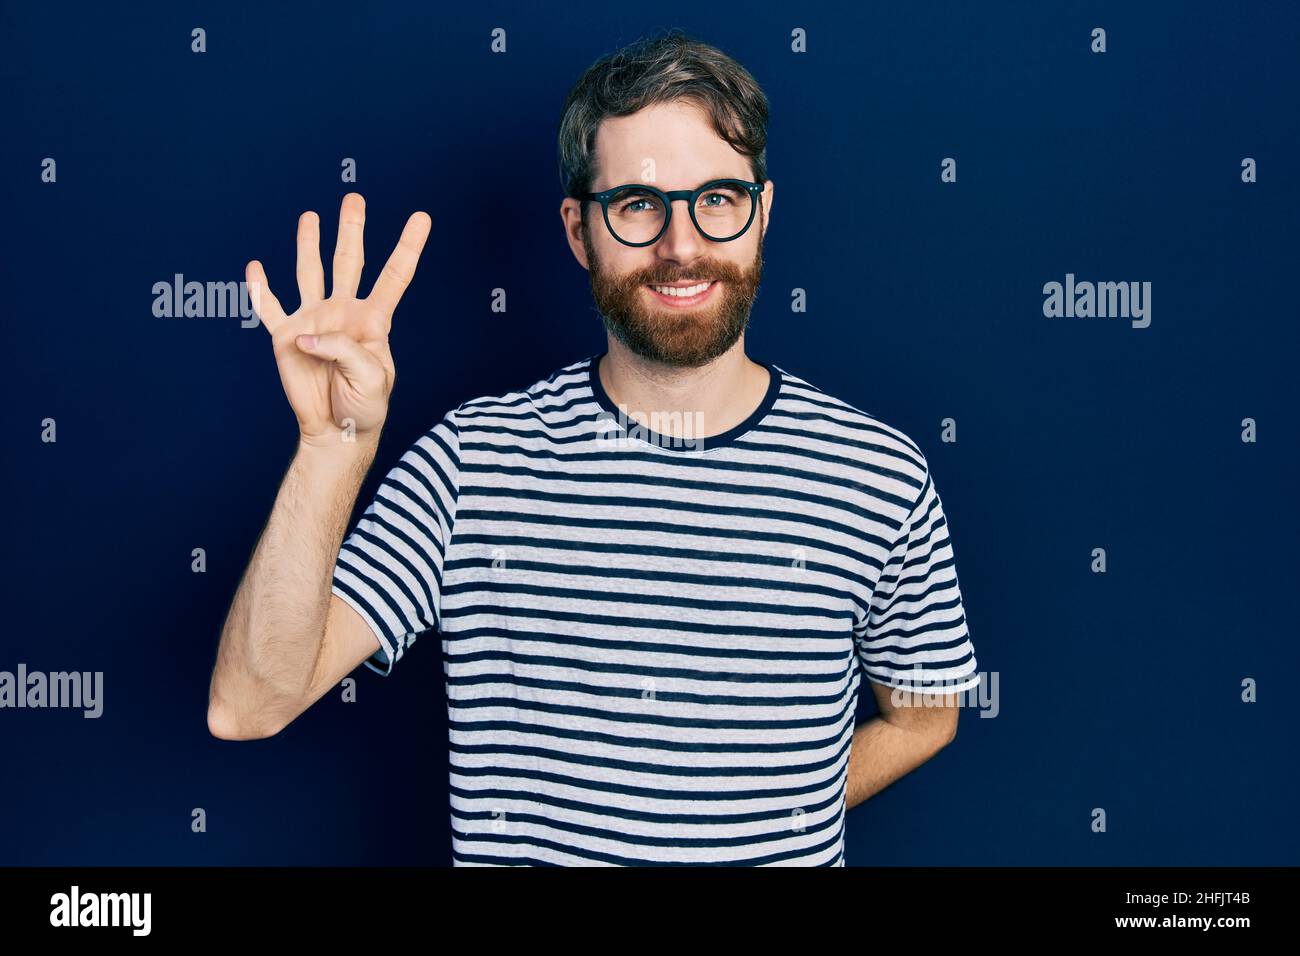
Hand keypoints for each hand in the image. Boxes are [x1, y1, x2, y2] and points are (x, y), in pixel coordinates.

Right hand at [245, 193, 431, 447]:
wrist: (337, 430)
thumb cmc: (365, 405)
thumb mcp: (370, 377)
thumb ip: (344, 349)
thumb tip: (308, 333)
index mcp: (373, 321)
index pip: (394, 276)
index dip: (408, 246)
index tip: (422, 217)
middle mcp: (343, 313)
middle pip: (348, 262)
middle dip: (352, 230)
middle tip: (355, 198)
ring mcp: (313, 321)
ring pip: (310, 273)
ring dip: (310, 244)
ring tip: (312, 217)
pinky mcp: (286, 338)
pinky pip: (269, 307)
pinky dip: (260, 288)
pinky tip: (255, 267)